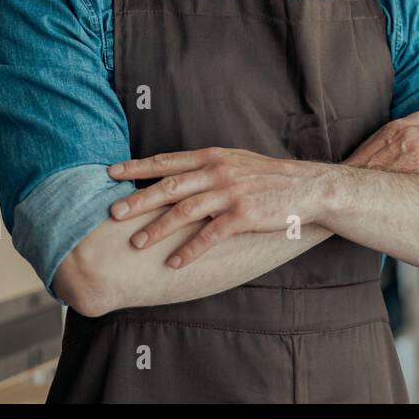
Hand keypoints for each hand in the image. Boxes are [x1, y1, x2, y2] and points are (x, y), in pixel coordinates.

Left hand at [107, 148, 327, 267]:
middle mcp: (218, 171)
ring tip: (138, 243)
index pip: (167, 161)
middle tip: (114, 213)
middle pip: (169, 185)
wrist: (308, 187)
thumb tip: (174, 176)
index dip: (137, 167)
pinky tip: (174, 262)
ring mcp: (231, 193)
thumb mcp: (235, 162)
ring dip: (158, 228)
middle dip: (139, 200)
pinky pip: (211, 234)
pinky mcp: (244, 215)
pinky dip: (190, 249)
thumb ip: (206, 167)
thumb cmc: (268, 177)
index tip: (111, 173)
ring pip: (185, 210)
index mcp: (212, 156)